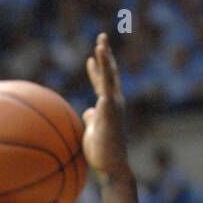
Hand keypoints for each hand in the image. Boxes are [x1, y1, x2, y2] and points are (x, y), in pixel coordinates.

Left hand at [82, 32, 129, 181]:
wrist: (111, 166)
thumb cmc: (102, 150)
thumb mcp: (94, 128)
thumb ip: (93, 117)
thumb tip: (88, 111)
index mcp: (109, 105)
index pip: (103, 81)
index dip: (97, 67)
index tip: (91, 55)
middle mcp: (114, 102)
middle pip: (110, 73)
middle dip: (106, 54)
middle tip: (102, 36)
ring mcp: (114, 108)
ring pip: (109, 79)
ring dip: (105, 62)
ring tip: (100, 47)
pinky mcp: (110, 116)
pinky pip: (106, 95)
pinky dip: (103, 83)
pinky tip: (96, 67)